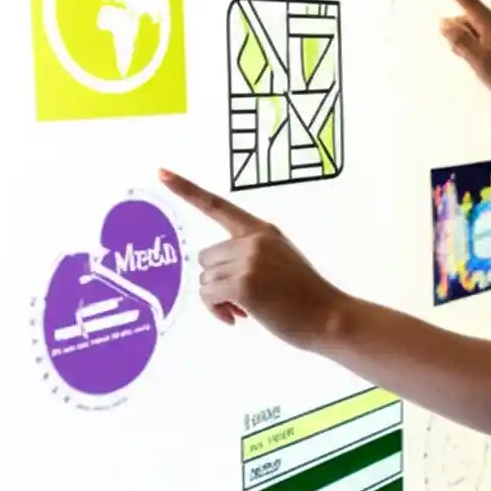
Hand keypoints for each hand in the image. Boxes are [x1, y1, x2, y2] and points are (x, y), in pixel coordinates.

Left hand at [158, 169, 352, 351]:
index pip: (218, 206)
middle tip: (241, 299)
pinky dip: (217, 311)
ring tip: (245, 309)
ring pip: (205, 279)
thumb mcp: (281, 261)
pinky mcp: (243, 283)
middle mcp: (254, 239)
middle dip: (217, 280)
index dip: (187, 190)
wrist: (328, 316)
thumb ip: (250, 255)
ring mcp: (248, 260)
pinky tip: (238, 318)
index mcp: (263, 230)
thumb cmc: (305, 296)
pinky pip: (208, 296)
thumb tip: (215, 279)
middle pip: (205, 257)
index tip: (161, 173)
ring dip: (218, 298)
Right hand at [428, 0, 490, 107]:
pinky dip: (478, 49)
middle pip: (465, 19)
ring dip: (468, 45)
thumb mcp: (482, 63)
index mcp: (489, 22)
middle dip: (457, 35)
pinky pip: (483, 38)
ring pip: (473, 31)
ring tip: (484, 68)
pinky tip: (489, 67)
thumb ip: (461, 42)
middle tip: (470, 60)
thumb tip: (444, 23)